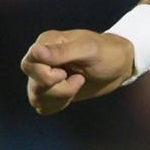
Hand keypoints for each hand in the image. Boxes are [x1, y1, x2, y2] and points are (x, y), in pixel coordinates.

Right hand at [20, 30, 135, 114]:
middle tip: (80, 79)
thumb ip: (62, 52)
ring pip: (36, 98)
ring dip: (60, 97)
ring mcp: (44, 76)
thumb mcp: (89, 50)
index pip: (29, 64)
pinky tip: (73, 94)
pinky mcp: (51, 91)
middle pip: (34, 84)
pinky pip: (42, 106)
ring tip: (79, 83)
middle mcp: (41, 59)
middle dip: (58, 89)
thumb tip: (35, 51)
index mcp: (47, 43)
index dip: (45, 75)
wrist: (120, 65)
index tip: (65, 73)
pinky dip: (58, 105)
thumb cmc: (108, 52)